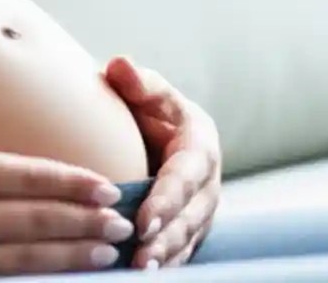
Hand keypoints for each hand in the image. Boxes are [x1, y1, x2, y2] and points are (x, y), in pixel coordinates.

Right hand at [0, 31, 135, 281]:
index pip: (29, 175)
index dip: (72, 183)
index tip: (108, 188)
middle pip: (39, 220)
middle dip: (86, 223)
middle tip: (124, 227)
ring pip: (26, 256)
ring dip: (70, 256)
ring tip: (103, 256)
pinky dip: (28, 277)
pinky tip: (41, 277)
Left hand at [104, 57, 221, 268]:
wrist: (154, 131)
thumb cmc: (148, 107)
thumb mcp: (147, 93)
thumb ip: (137, 83)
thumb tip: (120, 65)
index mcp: (199, 145)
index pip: (184, 176)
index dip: (166, 200)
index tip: (142, 221)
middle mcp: (207, 181)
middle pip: (190, 216)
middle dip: (167, 239)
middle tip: (141, 259)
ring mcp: (201, 209)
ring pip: (187, 239)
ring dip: (166, 258)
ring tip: (140, 273)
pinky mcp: (190, 229)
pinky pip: (180, 251)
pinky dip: (165, 264)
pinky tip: (139, 277)